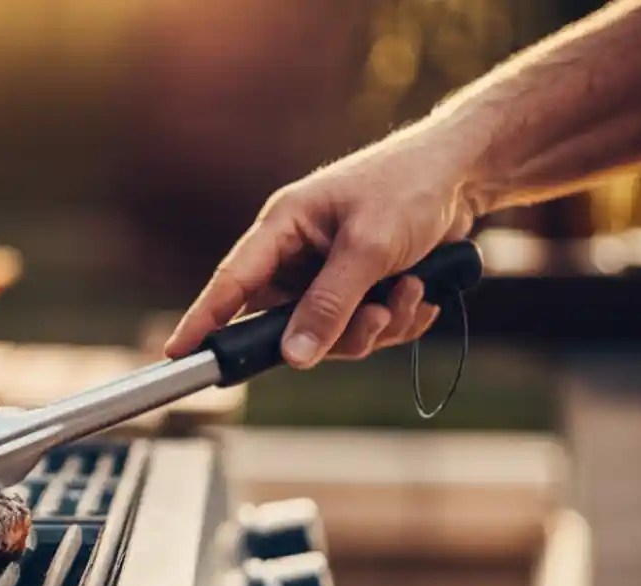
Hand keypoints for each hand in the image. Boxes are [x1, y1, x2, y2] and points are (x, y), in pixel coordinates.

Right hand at [164, 124, 481, 367]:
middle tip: (375, 318)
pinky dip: (396, 321)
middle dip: (339, 332)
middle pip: (289, 324)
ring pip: (331, 335)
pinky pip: (364, 330)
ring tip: (409, 293)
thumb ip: (329, 305)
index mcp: (283, 228)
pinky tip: (420, 294)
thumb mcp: (369, 247)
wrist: (464, 173)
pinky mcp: (358, 287)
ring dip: (377, 326)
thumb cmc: (409, 187)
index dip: (203, 319)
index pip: (232, 282)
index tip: (176, 352)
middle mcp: (298, 255)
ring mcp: (327, 274)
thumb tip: (292, 357)